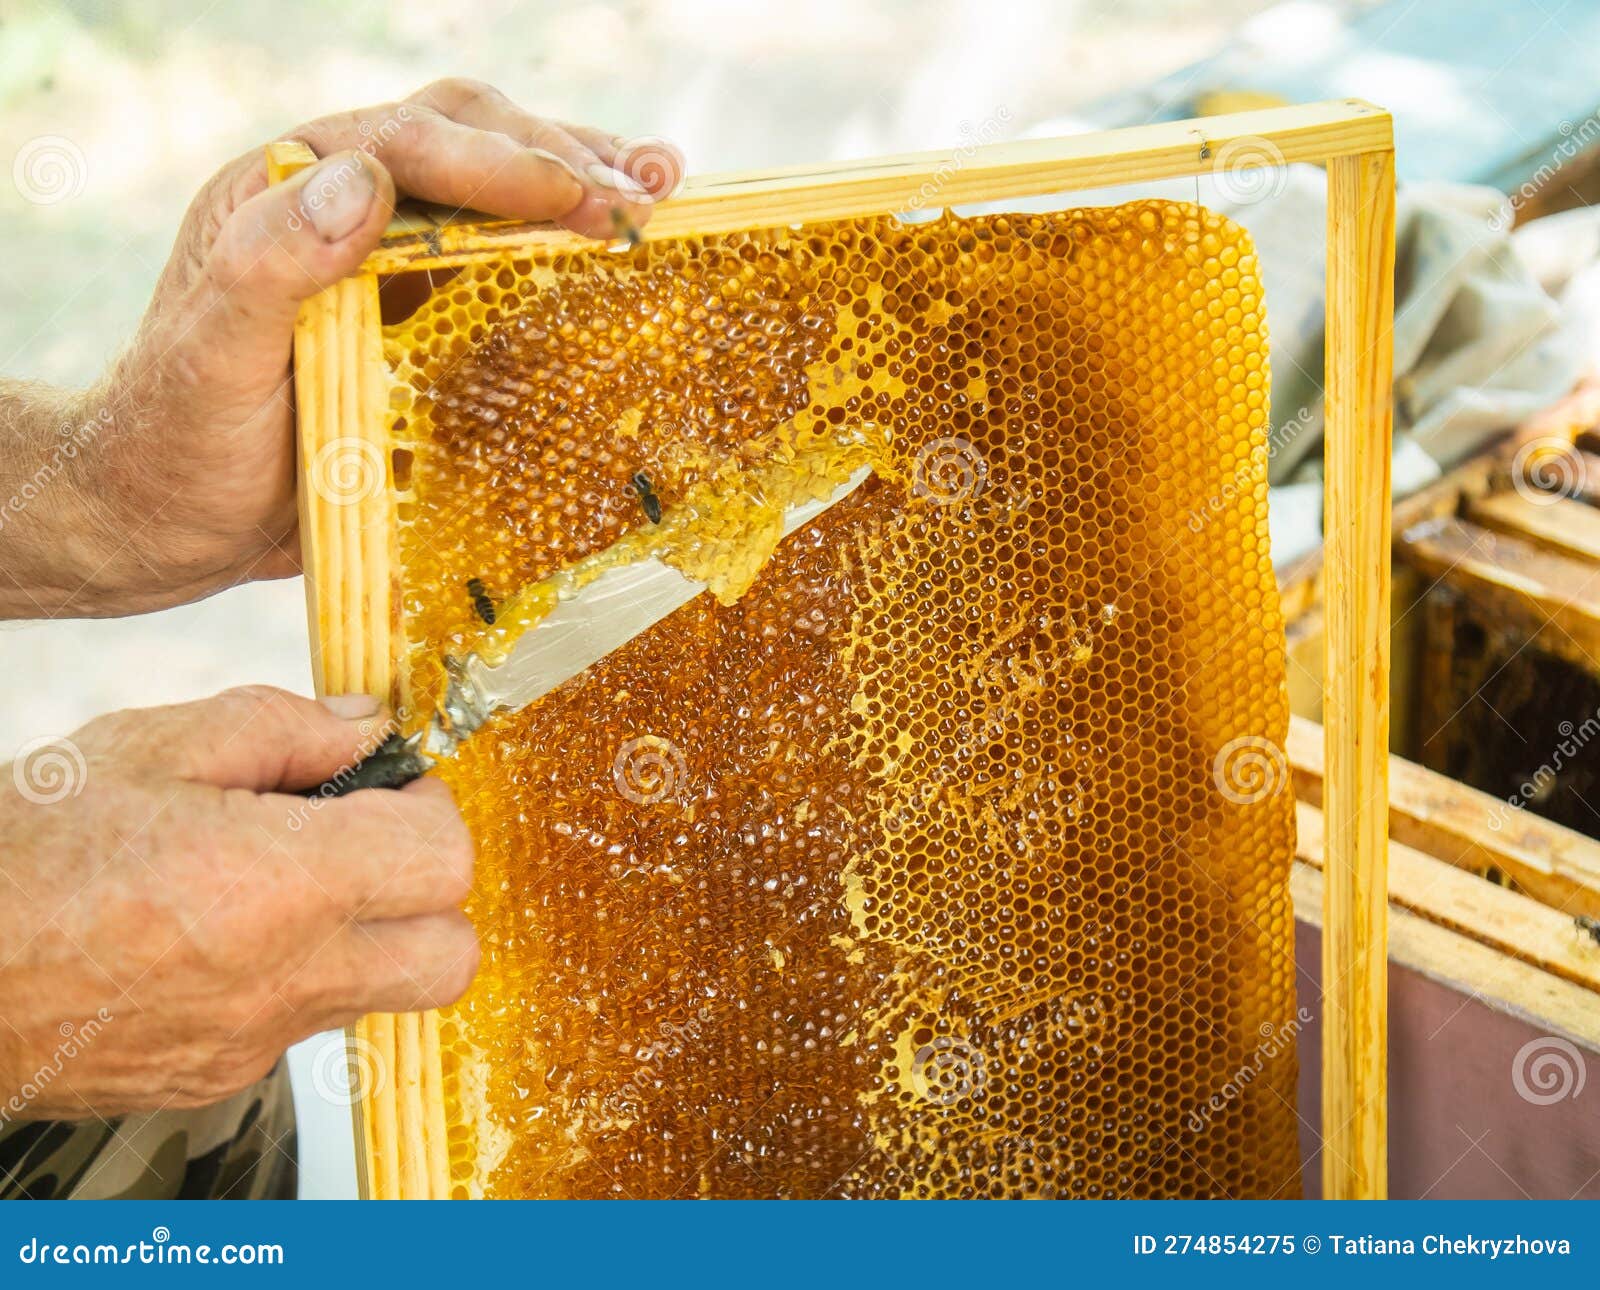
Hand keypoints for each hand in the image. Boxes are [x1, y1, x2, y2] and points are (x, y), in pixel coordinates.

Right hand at [0, 687, 476, 1117]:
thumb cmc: (21, 853)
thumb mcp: (149, 745)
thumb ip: (284, 727)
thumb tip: (370, 728)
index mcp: (277, 885)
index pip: (444, 860)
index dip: (429, 807)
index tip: (386, 784)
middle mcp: (282, 979)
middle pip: (449, 955)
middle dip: (429, 890)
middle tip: (365, 839)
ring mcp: (250, 1042)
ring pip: (379, 993)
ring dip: (366, 932)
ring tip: (277, 880)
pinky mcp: (214, 1078)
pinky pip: (302, 1024)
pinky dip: (295, 974)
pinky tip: (220, 931)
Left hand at [25, 79, 683, 615]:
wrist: (174, 518)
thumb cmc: (179, 443)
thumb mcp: (210, 358)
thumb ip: (268, 264)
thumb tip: (363, 184)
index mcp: (286, 190)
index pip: (408, 146)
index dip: (502, 164)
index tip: (582, 200)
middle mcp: (344, 207)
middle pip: (466, 139)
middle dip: (561, 156)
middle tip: (645, 194)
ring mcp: (390, 259)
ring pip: (496, 188)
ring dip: (580, 181)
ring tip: (664, 191)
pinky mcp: (425, 315)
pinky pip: (505, 263)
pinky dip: (569, 251)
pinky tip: (623, 256)